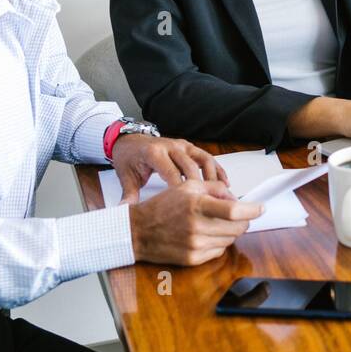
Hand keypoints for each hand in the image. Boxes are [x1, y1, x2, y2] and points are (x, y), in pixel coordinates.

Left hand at [112, 134, 226, 203]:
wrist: (129, 140)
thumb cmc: (129, 158)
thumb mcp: (126, 176)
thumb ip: (129, 194)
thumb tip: (126, 211)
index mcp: (154, 153)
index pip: (172, 173)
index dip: (182, 191)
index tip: (189, 207)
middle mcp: (171, 146)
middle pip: (191, 167)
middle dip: (200, 187)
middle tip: (208, 205)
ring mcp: (182, 145)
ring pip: (204, 160)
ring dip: (213, 178)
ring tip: (220, 196)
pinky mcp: (189, 147)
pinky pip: (207, 158)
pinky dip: (217, 170)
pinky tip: (224, 183)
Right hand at [128, 179, 262, 264]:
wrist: (138, 231)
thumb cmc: (163, 206)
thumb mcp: (188, 187)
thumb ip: (215, 188)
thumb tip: (236, 197)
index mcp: (196, 205)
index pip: (234, 211)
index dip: (252, 210)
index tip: (261, 208)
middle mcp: (197, 227)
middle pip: (237, 228)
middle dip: (243, 220)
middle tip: (236, 215)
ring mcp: (195, 246)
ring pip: (230, 240)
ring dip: (229, 231)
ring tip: (214, 223)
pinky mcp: (193, 259)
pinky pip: (219, 251)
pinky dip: (218, 242)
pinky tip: (205, 235)